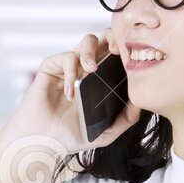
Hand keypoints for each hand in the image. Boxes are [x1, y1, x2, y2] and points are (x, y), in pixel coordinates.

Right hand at [0, 30, 139, 160]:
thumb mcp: (105, 133)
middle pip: (105, 40)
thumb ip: (125, 120)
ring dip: (91, 52)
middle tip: (117, 51)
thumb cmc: (68, 138)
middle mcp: (86, 69)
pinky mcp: (51, 68)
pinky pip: (66, 58)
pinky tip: (70, 93)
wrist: (42, 143)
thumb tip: (141, 104)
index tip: (131, 58)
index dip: (125, 50)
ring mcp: (69, 67)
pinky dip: (71, 72)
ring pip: (86, 41)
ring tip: (91, 71)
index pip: (116, 55)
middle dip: (112, 39)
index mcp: (100, 80)